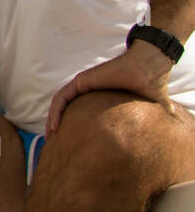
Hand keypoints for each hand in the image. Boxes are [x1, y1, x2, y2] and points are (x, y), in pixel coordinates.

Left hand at [46, 42, 173, 133]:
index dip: (72, 127)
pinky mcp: (82, 81)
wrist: (149, 67)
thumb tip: (162, 137)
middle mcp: (88, 90)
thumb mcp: (146, 108)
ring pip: (60, 104)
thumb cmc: (149, 85)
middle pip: (65, 109)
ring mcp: (83, 84)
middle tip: (54, 143)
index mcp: (98, 97)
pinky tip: (54, 125)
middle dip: (57, 125)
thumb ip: (149, 121)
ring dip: (52, 119)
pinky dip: (55, 111)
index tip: (70, 145)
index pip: (79, 113)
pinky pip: (62, 98)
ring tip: (50, 137)